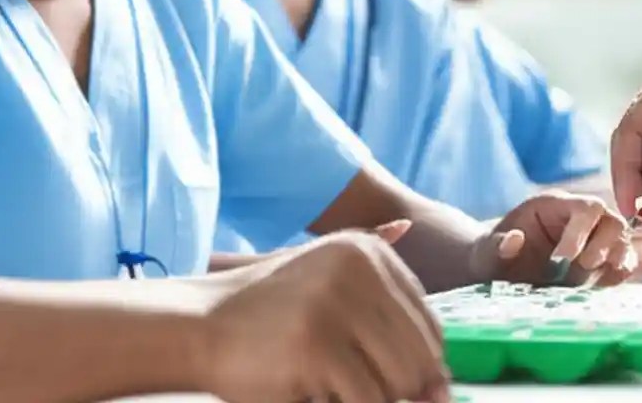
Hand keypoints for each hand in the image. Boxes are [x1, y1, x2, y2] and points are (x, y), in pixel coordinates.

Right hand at [200, 232, 449, 402]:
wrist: (197, 323)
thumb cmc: (266, 313)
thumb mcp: (326, 283)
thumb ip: (381, 299)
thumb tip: (444, 370)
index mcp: (366, 253)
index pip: (429, 324)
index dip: (424, 366)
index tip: (412, 389)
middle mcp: (357, 271)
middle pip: (419, 357)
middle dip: (405, 391)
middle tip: (366, 390)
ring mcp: (335, 307)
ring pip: (397, 383)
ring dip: (375, 401)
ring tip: (337, 388)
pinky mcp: (316, 347)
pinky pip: (365, 400)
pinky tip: (321, 394)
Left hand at [470, 191, 635, 286]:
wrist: (497, 275)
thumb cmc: (491, 258)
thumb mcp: (485, 254)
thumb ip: (495, 247)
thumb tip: (513, 240)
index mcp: (553, 206)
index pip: (585, 207)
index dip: (582, 231)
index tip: (563, 259)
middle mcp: (578, 219)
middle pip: (612, 220)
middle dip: (602, 246)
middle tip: (581, 269)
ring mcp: (592, 240)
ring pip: (622, 240)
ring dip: (615, 261)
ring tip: (591, 281)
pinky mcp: (599, 263)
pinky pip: (622, 263)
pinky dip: (619, 275)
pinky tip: (601, 287)